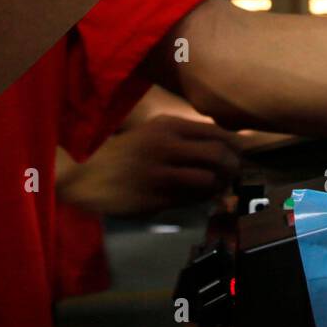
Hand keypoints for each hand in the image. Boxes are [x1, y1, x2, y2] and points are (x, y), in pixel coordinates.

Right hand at [56, 115, 243, 217]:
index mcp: (168, 126)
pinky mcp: (154, 197)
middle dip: (233, 167)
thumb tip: (226, 146)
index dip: (235, 147)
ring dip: (219, 186)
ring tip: (219, 189)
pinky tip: (199, 198)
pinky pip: (190, 199)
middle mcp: (166, 145)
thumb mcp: (154, 134)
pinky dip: (201, 200)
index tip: (240, 156)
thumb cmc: (126, 153)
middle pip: (218, 155)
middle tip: (234, 175)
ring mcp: (160, 172)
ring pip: (208, 179)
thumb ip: (185, 138)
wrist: (86, 174)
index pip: (217, 133)